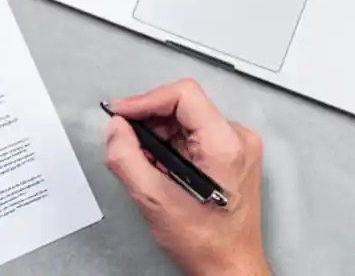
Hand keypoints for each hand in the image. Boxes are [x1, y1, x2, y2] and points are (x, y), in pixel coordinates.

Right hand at [105, 80, 267, 275]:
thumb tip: (116, 129)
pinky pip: (196, 134)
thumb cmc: (207, 243)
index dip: (146, 100)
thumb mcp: (154, 201)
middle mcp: (237, 139)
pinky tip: (163, 168)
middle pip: (183, 105)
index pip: (182, 95)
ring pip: (187, 119)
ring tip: (147, 162)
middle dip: (150, 121)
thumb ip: (127, 159)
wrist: (231, 267)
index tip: (122, 112)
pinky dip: (173, 145)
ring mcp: (238, 146)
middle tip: (128, 141)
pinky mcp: (232, 155)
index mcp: (225, 144)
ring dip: (160, 135)